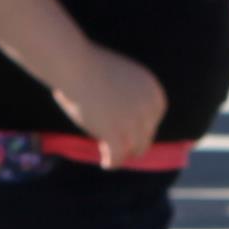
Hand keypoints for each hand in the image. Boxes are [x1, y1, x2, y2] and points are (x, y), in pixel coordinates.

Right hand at [53, 42, 170, 161]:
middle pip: (146, 136)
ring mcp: (134, 123)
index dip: (138, 129)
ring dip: (123, 154)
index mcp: (154, 92)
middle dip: (131, 142)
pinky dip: (112, 162)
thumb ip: (130, 98)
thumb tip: (124, 118)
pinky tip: (105, 163)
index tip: (123, 133)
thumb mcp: (122, 79)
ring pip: (135, 149)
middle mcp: (149, 108)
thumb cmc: (90, 67)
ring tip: (108, 156)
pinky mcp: (116, 134)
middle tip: (113, 144)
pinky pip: (118, 157)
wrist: (75, 65)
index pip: (153, 121)